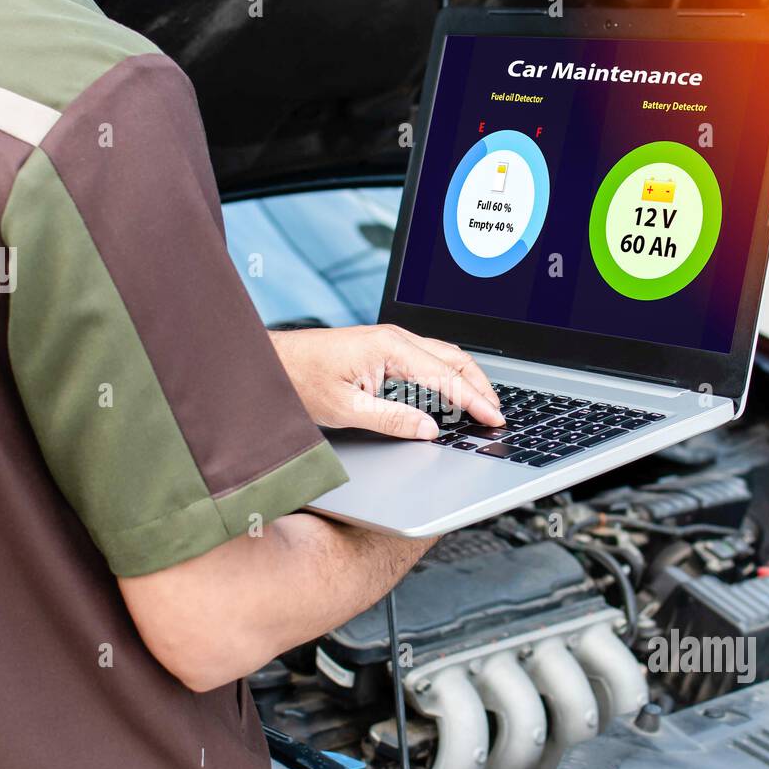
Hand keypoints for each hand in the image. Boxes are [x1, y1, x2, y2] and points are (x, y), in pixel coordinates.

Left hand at [269, 325, 503, 439]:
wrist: (272, 362)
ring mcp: (390, 340)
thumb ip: (391, 419)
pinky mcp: (384, 348)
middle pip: (454, 359)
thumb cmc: (299, 380)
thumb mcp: (345, 408)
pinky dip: (448, 375)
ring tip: (482, 404)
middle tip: (496, 414)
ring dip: (467, 379)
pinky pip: (428, 358)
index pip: (446, 377)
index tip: (493, 418)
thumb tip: (429, 429)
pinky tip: (452, 392)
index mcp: (390, 348)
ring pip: (444, 356)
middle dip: (480, 386)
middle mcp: (394, 338)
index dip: (474, 401)